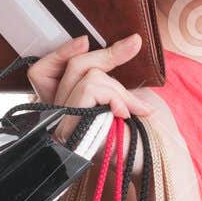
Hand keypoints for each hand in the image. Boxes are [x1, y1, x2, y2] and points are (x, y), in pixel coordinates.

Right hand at [27, 34, 157, 121]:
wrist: (161, 160)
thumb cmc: (148, 130)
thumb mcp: (127, 92)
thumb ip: (111, 74)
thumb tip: (128, 41)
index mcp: (67, 109)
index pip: (41, 74)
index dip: (61, 52)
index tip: (86, 40)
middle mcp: (59, 119)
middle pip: (71, 67)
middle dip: (107, 57)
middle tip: (133, 47)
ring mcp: (63, 126)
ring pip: (83, 76)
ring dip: (116, 87)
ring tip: (135, 109)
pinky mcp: (74, 131)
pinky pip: (89, 89)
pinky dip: (114, 95)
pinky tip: (125, 115)